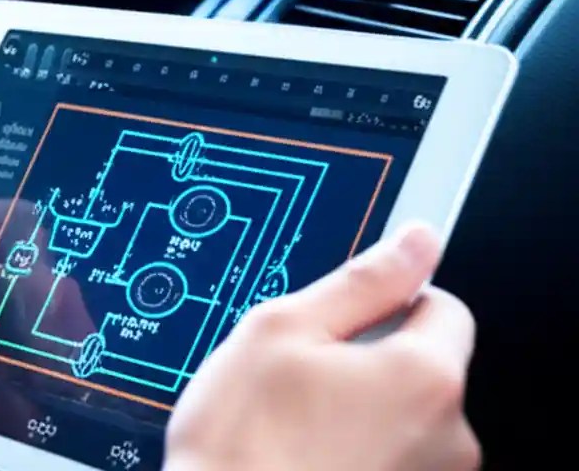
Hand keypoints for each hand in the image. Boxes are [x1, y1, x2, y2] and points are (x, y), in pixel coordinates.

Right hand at [164, 225, 479, 470]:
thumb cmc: (242, 441)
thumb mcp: (282, 330)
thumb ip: (361, 280)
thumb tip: (416, 241)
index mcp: (424, 376)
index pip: (444, 306)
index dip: (389, 303)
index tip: (340, 324)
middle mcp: (449, 438)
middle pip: (425, 368)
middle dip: (372, 364)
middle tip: (302, 379)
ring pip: (405, 419)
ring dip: (362, 413)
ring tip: (297, 427)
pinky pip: (393, 461)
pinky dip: (357, 454)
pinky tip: (307, 458)